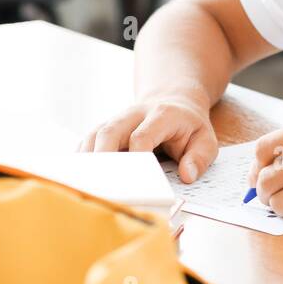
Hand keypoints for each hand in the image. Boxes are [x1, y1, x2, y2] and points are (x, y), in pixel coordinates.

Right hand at [80, 99, 218, 183]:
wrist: (175, 101)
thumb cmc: (189, 126)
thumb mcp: (205, 139)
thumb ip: (200, 157)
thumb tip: (186, 176)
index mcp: (162, 115)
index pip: (142, 136)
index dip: (135, 156)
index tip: (134, 180)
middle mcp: (134, 115)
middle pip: (110, 131)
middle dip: (101, 156)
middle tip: (98, 182)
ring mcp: (118, 120)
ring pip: (95, 134)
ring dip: (86, 158)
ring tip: (81, 181)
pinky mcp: (107, 127)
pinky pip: (89, 139)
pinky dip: (81, 157)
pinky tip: (77, 175)